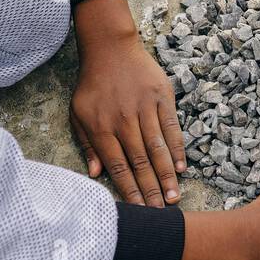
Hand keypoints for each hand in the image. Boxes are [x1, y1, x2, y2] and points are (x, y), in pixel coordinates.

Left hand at [71, 0, 185, 205]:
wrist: (110, 48)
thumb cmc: (92, 84)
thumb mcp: (78, 114)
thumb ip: (87, 144)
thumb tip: (94, 174)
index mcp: (101, 127)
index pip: (118, 166)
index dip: (130, 190)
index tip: (139, 210)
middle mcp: (123, 120)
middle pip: (140, 162)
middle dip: (152, 189)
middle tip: (162, 212)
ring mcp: (144, 108)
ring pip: (158, 148)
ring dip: (167, 175)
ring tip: (175, 195)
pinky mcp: (161, 97)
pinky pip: (171, 127)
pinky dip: (177, 148)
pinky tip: (182, 166)